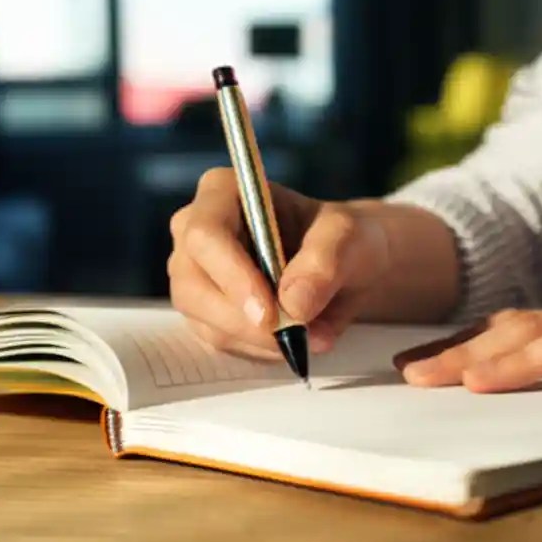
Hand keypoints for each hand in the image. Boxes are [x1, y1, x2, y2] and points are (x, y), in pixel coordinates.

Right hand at [167, 168, 390, 359]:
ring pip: (204, 319)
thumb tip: (294, 303)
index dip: (232, 276)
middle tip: (291, 338)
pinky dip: (256, 349)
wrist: (347, 267)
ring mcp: (194, 273)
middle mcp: (194, 230)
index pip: (206, 234)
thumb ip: (325, 262)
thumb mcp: (349, 238)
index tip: (269, 314)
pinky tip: (288, 340)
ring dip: (255, 339)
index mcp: (222, 192)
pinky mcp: (203, 310)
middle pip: (192, 284)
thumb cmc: (342, 239)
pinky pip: (218, 340)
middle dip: (242, 320)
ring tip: (304, 335)